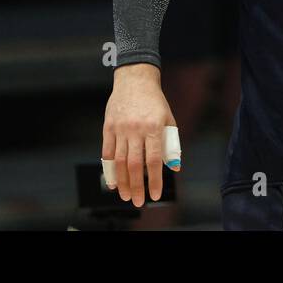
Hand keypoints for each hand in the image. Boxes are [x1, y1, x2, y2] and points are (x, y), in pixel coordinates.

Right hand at [102, 64, 177, 206]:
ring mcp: (120, 128)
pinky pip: (107, 152)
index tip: (155, 195)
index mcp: (154, 127)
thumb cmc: (155, 102)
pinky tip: (112, 181)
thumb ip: (172, 143)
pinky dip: (109, 169)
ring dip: (122, 181)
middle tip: (137, 202)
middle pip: (135, 164)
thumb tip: (174, 167)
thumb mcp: (169, 119)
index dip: (155, 180)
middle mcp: (136, 129)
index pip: (155, 160)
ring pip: (120, 161)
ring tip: (124, 195)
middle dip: (136, 186)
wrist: (135, 80)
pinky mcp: (108, 127)